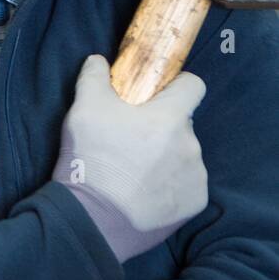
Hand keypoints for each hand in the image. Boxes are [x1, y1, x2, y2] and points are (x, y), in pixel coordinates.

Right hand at [51, 55, 207, 262]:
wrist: (94, 219)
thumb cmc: (91, 159)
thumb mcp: (83, 110)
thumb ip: (94, 78)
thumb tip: (98, 60)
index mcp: (170, 117)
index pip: (193, 86)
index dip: (176, 86)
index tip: (155, 96)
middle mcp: (191, 144)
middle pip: (181, 126)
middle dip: (159, 130)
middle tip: (128, 143)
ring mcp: (195, 176)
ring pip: (183, 156)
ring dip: (165, 159)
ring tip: (132, 173)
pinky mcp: (193, 203)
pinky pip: (185, 186)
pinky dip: (168, 186)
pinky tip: (142, 194)